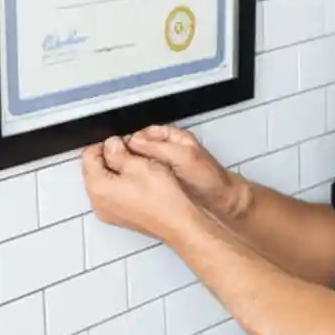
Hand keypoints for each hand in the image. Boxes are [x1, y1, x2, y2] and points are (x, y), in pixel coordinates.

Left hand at [82, 136, 199, 241]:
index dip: (105, 144)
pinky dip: (124, 185)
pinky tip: (142, 182)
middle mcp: (99, 203)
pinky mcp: (121, 217)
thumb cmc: (162, 198)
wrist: (178, 222)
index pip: (88, 156)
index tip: (120, 141)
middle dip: (110, 157)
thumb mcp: (138, 164)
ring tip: (140, 167)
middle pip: (95, 170)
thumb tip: (111, 145)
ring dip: (118, 171)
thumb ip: (118, 151)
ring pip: (105, 183)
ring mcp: (109, 212)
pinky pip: (115, 195)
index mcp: (98, 187)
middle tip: (132, 153)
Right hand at [125, 125, 239, 216]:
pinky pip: (145, 176)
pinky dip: (138, 179)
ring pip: (141, 162)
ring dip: (131, 167)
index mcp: (174, 138)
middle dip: (127, 154)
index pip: (144, 132)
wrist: (221, 202)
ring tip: (121, 173)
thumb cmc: (209, 179)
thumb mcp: (184, 158)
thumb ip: (160, 148)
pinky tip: (132, 185)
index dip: (130, 139)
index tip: (114, 149)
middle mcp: (169, 150)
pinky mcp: (164, 181)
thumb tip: (136, 141)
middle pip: (140, 147)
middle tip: (114, 163)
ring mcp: (165, 166)